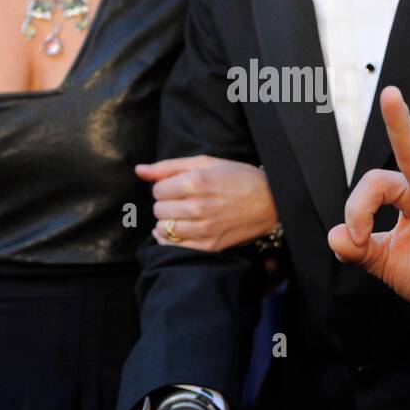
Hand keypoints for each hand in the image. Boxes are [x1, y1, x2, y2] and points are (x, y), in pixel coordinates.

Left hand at [136, 155, 279, 252]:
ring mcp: (204, 228)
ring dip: (168, 222)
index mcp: (196, 182)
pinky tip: (180, 230)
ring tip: (182, 215)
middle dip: (166, 204)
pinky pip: (174, 246)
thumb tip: (139, 170)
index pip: (157, 190)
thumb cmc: (239, 177)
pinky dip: (171, 239)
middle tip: (182, 201)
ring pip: (163, 229)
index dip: (165, 187)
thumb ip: (169, 167)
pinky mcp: (210, 245)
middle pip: (158, 209)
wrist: (271, 201)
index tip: (178, 187)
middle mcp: (198, 206)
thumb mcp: (206, 163)